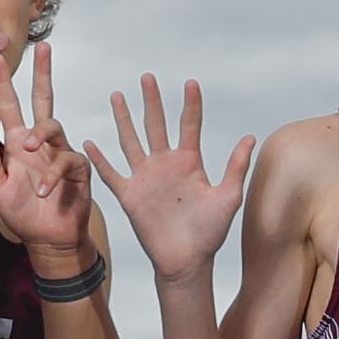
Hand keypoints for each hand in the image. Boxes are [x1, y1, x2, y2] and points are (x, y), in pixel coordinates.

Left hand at [0, 41, 92, 255]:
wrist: (47, 239)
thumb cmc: (22, 214)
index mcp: (18, 143)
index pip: (10, 106)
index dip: (3, 83)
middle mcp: (40, 142)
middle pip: (43, 100)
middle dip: (43, 74)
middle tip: (44, 48)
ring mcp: (59, 152)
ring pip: (54, 126)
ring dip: (40, 134)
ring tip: (28, 147)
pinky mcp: (77, 168)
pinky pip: (66, 160)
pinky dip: (52, 174)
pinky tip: (42, 190)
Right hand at [83, 73, 256, 285]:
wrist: (186, 261)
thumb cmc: (209, 233)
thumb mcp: (228, 197)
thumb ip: (235, 167)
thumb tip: (250, 138)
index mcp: (189, 162)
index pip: (189, 125)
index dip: (191, 104)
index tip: (190, 82)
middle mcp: (165, 165)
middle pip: (156, 125)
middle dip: (152, 101)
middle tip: (148, 77)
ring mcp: (145, 178)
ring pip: (131, 141)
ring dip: (124, 119)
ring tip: (118, 96)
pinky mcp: (130, 195)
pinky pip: (111, 174)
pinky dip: (100, 159)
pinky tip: (89, 143)